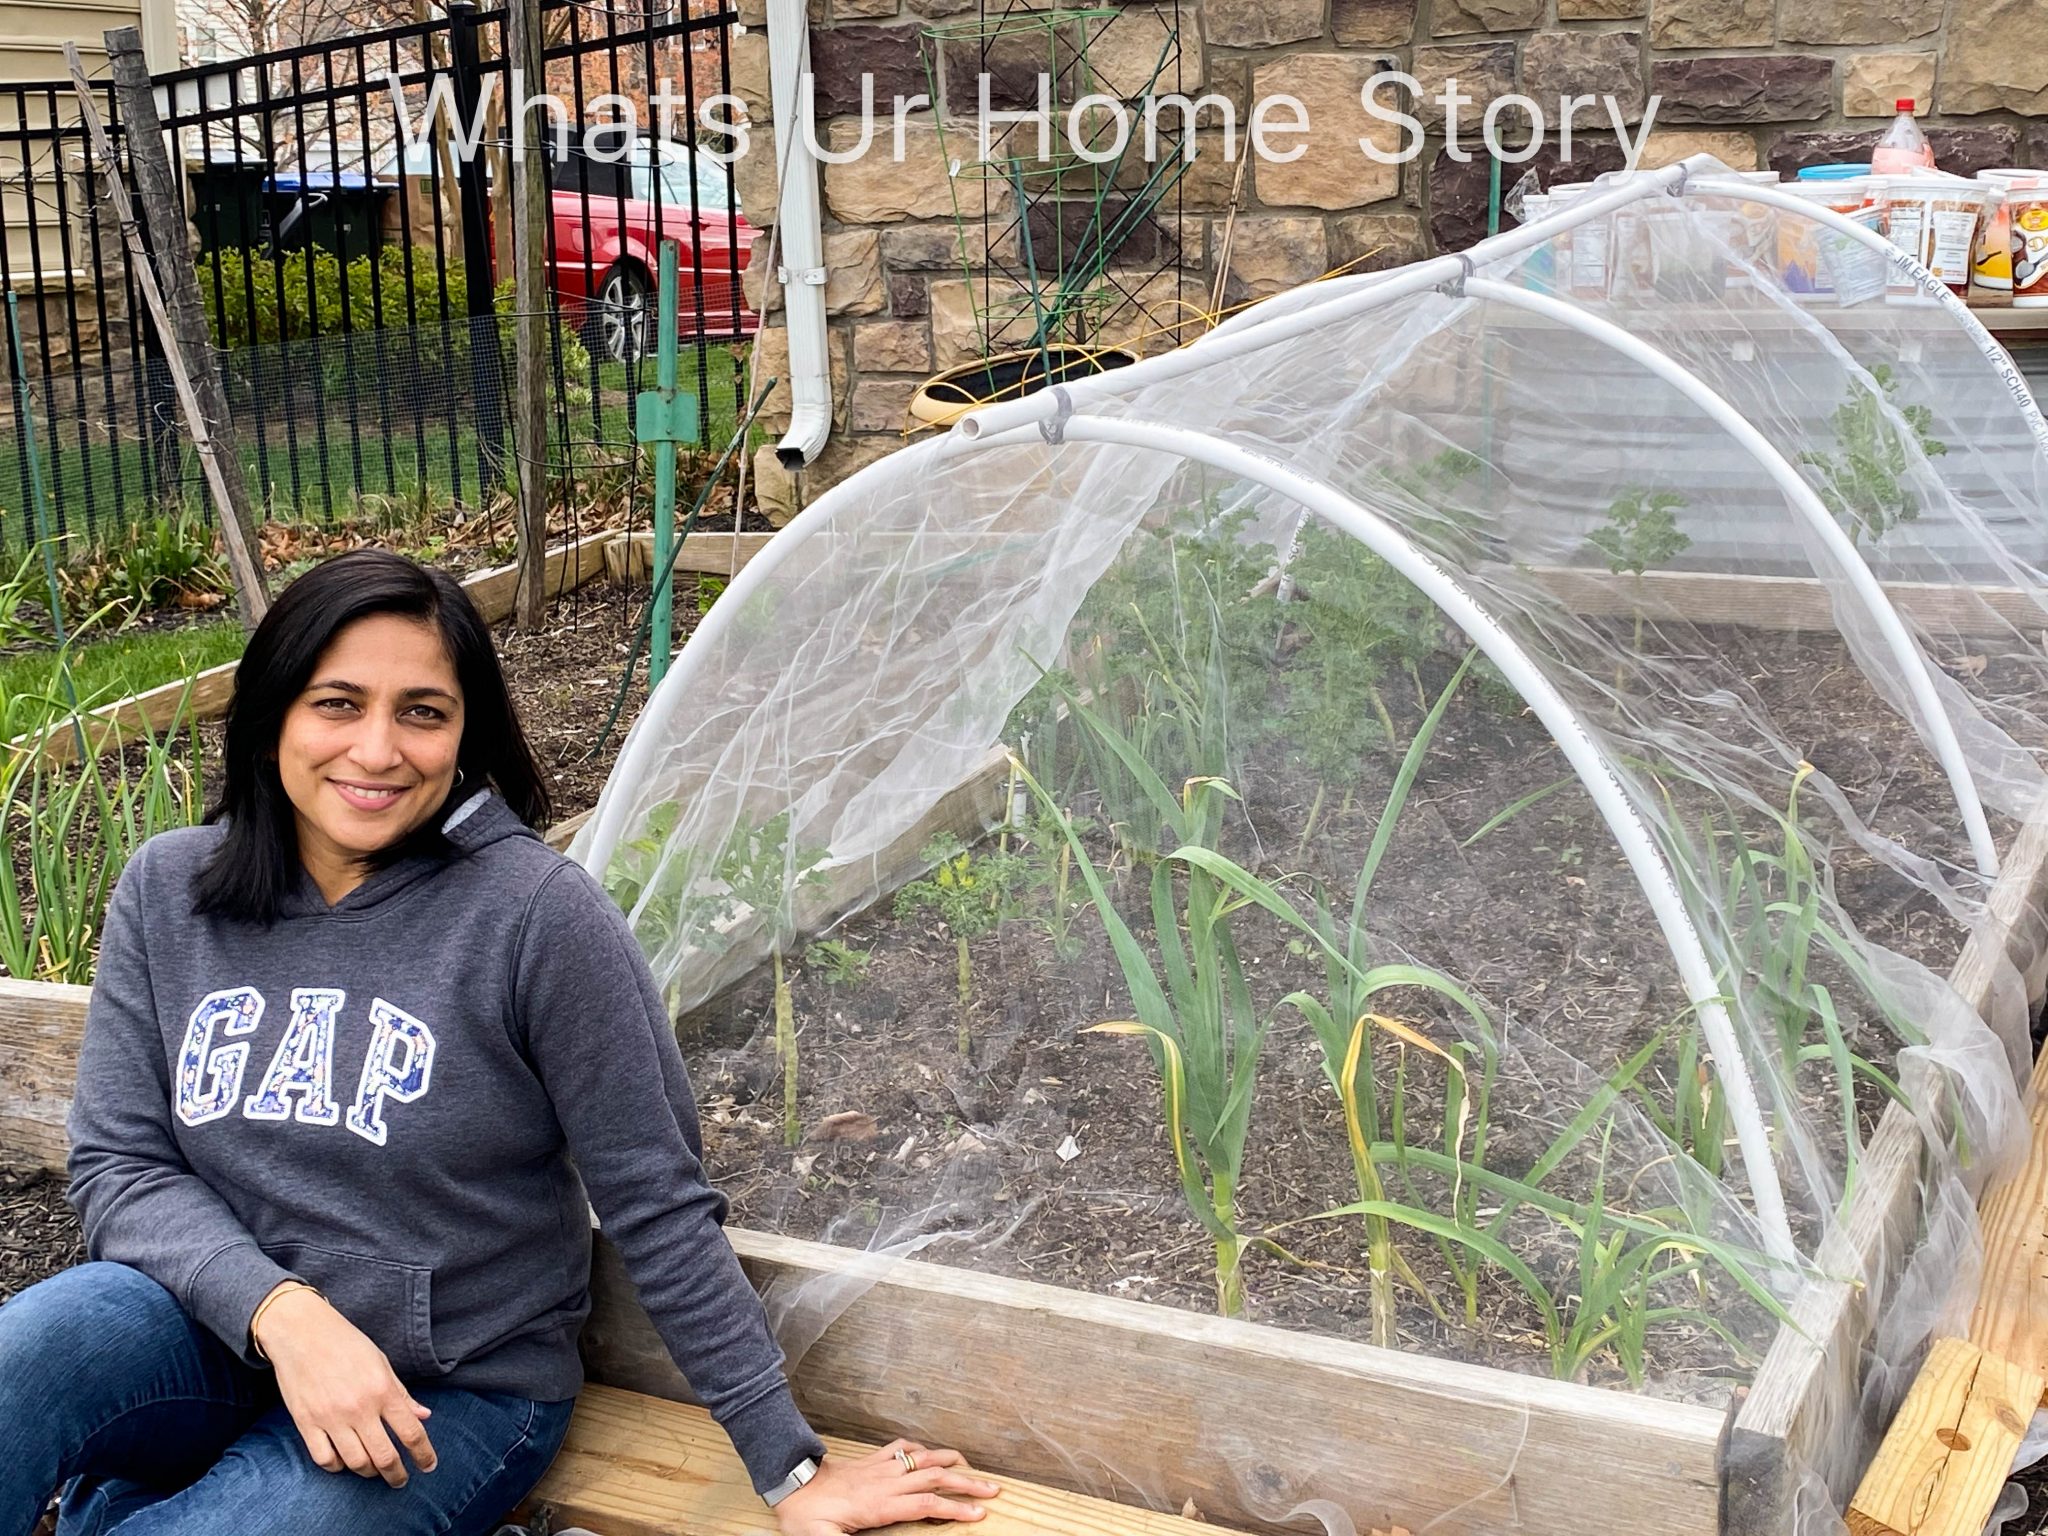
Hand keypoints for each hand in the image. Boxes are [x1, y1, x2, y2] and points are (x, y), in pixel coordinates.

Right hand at [250, 1283, 438, 1487]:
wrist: (302, 1332)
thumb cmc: (346, 1343)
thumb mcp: (381, 1363)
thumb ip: (402, 1393)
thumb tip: (424, 1416)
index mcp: (382, 1390)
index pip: (411, 1432)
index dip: (424, 1455)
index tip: (429, 1466)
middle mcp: (359, 1407)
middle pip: (385, 1456)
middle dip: (397, 1474)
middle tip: (401, 1480)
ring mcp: (331, 1417)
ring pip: (356, 1462)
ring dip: (370, 1472)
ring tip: (375, 1471)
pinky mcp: (306, 1423)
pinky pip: (325, 1459)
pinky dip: (338, 1467)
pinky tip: (345, 1462)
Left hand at [775, 1439, 1000, 1533]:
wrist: (792, 1483)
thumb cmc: (806, 1517)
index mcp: (880, 1505)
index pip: (927, 1506)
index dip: (955, 1509)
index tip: (978, 1514)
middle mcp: (886, 1483)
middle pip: (935, 1480)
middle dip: (967, 1485)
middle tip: (991, 1490)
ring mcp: (880, 1468)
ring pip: (923, 1459)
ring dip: (949, 1460)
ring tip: (971, 1466)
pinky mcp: (871, 1460)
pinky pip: (900, 1448)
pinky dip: (919, 1448)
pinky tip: (927, 1451)